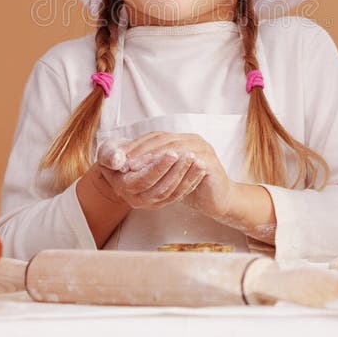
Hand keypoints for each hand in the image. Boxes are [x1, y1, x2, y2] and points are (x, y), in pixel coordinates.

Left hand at [116, 132, 233, 218]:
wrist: (217, 199)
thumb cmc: (191, 185)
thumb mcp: (168, 173)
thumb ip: (154, 164)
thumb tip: (125, 163)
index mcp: (182, 139)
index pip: (156, 136)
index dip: (137, 145)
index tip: (120, 156)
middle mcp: (192, 140)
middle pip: (163, 140)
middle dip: (142, 150)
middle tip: (125, 161)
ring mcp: (203, 149)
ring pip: (174, 148)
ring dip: (153, 157)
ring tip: (136, 167)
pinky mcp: (210, 162)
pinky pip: (188, 162)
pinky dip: (171, 168)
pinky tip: (158, 176)